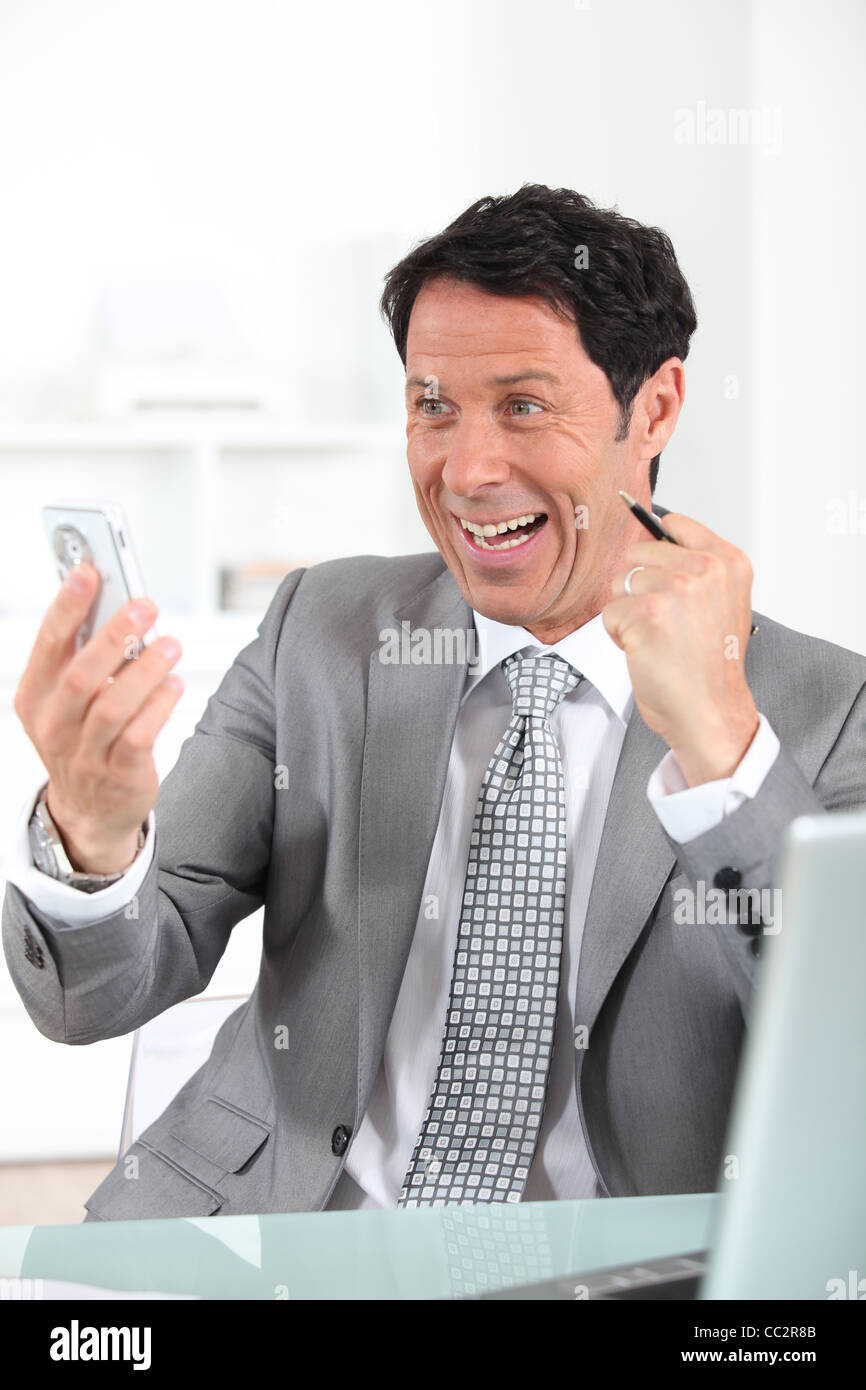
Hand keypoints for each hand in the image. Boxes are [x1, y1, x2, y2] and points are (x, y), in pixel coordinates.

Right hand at [13, 562, 183, 872]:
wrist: (89, 810)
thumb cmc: (80, 738)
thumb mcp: (65, 699)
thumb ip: (82, 655)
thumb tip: (114, 602)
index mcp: (35, 695)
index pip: (49, 643)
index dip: (68, 605)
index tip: (88, 572)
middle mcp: (54, 724)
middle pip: (82, 674)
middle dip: (115, 635)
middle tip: (144, 607)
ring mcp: (84, 752)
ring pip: (113, 705)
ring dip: (146, 669)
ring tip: (170, 646)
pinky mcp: (119, 772)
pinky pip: (141, 734)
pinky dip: (160, 705)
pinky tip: (175, 685)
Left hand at [602, 512, 758, 786]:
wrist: (710, 711)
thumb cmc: (711, 665)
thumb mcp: (722, 602)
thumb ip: (696, 568)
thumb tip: (652, 538)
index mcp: (728, 561)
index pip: (673, 524)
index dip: (656, 552)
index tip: (662, 575)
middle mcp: (705, 568)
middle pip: (637, 554)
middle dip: (638, 587)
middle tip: (665, 622)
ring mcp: (676, 588)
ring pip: (619, 583)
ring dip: (628, 614)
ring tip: (658, 638)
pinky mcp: (647, 613)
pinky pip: (610, 613)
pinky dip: (619, 636)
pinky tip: (646, 652)